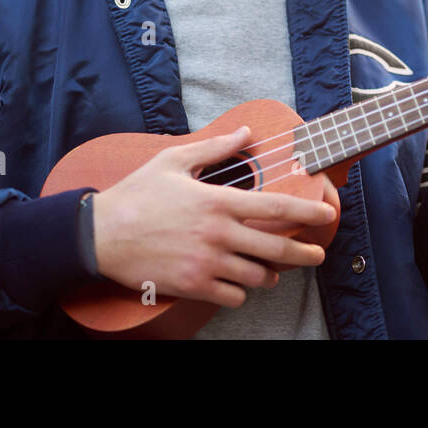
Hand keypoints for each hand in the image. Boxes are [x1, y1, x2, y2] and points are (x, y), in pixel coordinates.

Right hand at [91, 125, 334, 307]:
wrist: (100, 234)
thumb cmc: (137, 194)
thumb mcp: (174, 161)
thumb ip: (215, 147)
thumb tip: (246, 132)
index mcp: (218, 201)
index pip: (276, 206)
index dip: (307, 212)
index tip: (327, 215)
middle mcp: (218, 234)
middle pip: (277, 248)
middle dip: (304, 254)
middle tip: (316, 256)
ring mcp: (206, 263)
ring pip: (257, 276)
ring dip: (268, 275)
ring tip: (270, 271)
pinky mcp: (193, 285)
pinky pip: (232, 296)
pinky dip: (240, 292)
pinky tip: (237, 284)